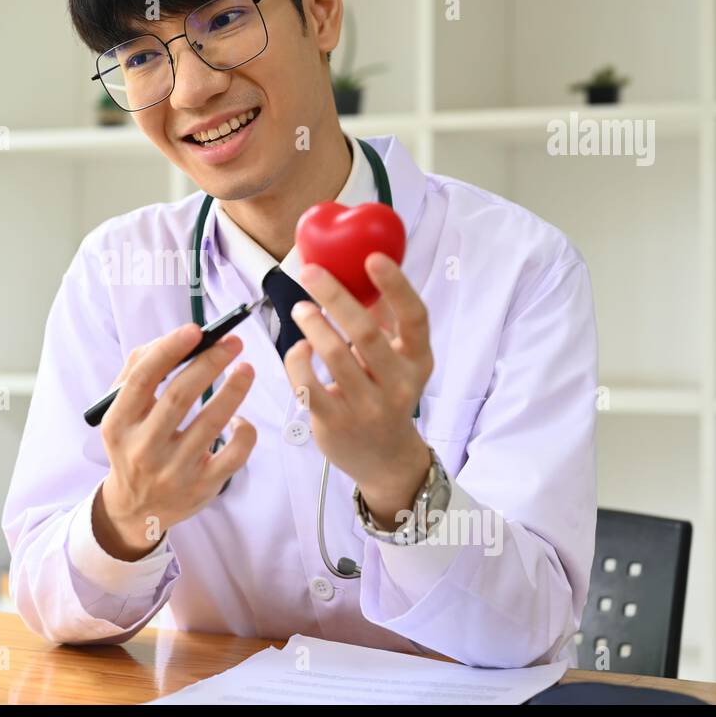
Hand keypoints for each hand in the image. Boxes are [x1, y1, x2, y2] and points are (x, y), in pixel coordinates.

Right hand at [95, 322, 256, 559]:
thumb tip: (174, 341)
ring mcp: (174, 471)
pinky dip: (244, 431)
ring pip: (212, 423)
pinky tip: (239, 419)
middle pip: (179, 397)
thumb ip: (137, 371)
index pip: (142, 380)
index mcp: (118, 424)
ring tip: (246, 369)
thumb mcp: (120, 412)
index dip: (169, 350)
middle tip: (232, 342)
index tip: (194, 330)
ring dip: (233, 390)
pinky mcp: (203, 486)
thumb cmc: (132, 443)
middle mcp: (143, 449)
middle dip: (210, 363)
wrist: (136, 507)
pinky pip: (234, 454)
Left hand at [285, 252, 433, 527]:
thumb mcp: (397, 360)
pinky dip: (297, 359)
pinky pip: (308, 383)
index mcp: (418, 360)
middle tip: (310, 272)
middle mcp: (398, 383)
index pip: (415, 317)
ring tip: (301, 308)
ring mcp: (367, 406)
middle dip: (335, 296)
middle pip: (366, 332)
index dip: (396, 285)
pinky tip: (299, 348)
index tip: (372, 257)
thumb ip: (383, 320)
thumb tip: (360, 268)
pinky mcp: (335, 422)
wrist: (385, 459)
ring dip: (312, 324)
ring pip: (333, 354)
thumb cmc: (386, 394)